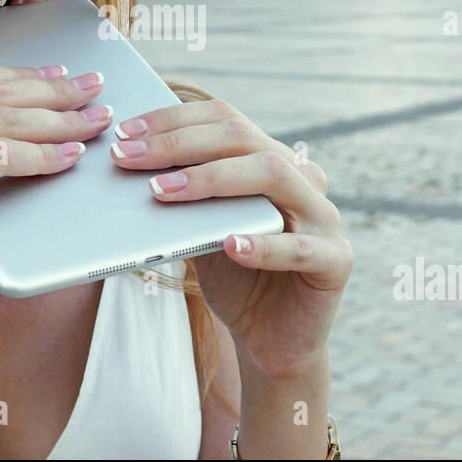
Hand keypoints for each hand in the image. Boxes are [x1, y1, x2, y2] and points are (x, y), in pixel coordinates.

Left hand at [109, 99, 351, 379]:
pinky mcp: (336, 261)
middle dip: (180, 144)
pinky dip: (263, 245)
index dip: (173, 121)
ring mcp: (325, 216)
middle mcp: (302, 177)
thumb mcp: (201, 229)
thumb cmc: (233, 278)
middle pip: (243, 140)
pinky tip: (230, 245)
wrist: (271, 342)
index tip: (125, 133)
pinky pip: (300, 248)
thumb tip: (130, 161)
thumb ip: (184, 195)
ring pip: (273, 176)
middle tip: (130, 158)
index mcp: (272, 159)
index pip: (225, 120)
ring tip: (162, 192)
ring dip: (212, 180)